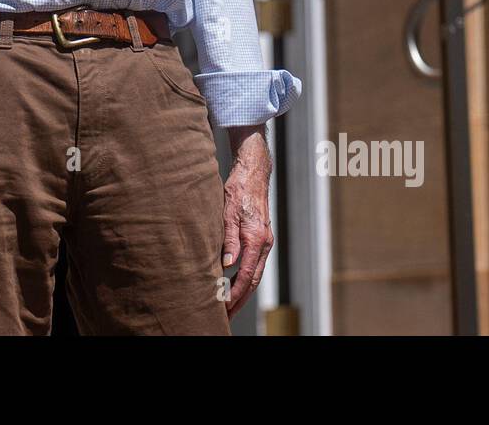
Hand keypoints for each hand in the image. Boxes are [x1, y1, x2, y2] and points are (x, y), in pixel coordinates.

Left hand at [221, 125, 273, 317]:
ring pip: (255, 274)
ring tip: (229, 306)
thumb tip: (227, 265)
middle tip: (226, 316)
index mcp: (256, 239)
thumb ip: (228, 239)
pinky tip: (234, 284)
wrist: (253, 173)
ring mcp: (264, 241)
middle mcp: (264, 243)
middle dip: (240, 300)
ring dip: (243, 292)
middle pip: (253, 280)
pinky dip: (245, 278)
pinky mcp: (260, 238)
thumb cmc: (238, 189)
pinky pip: (254, 264)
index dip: (235, 293)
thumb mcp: (228, 212)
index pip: (246, 275)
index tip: (224, 307)